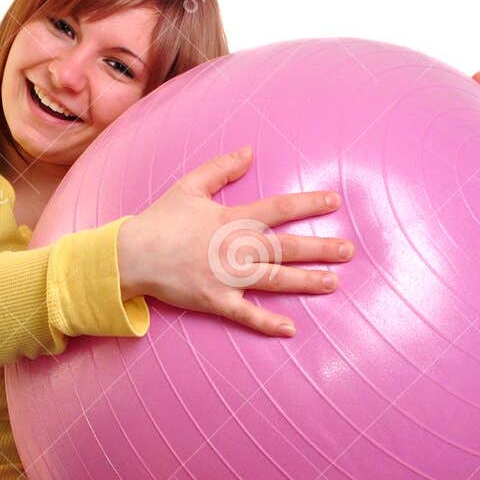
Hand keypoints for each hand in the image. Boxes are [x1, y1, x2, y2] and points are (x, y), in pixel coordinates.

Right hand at [117, 145, 349, 336]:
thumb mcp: (190, 186)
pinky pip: (246, 314)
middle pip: (286, 247)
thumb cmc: (160, 220)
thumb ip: (222, 168)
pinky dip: (267, 322)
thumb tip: (249, 151)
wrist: (131, 255)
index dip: (308, 204)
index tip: (334, 203)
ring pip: (274, 280)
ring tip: (333, 283)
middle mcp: (234, 248)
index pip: (278, 208)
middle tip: (348, 250)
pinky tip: (291, 328)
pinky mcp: (215, 300)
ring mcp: (226, 276)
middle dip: (320, 248)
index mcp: (231, 218)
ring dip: (306, 282)